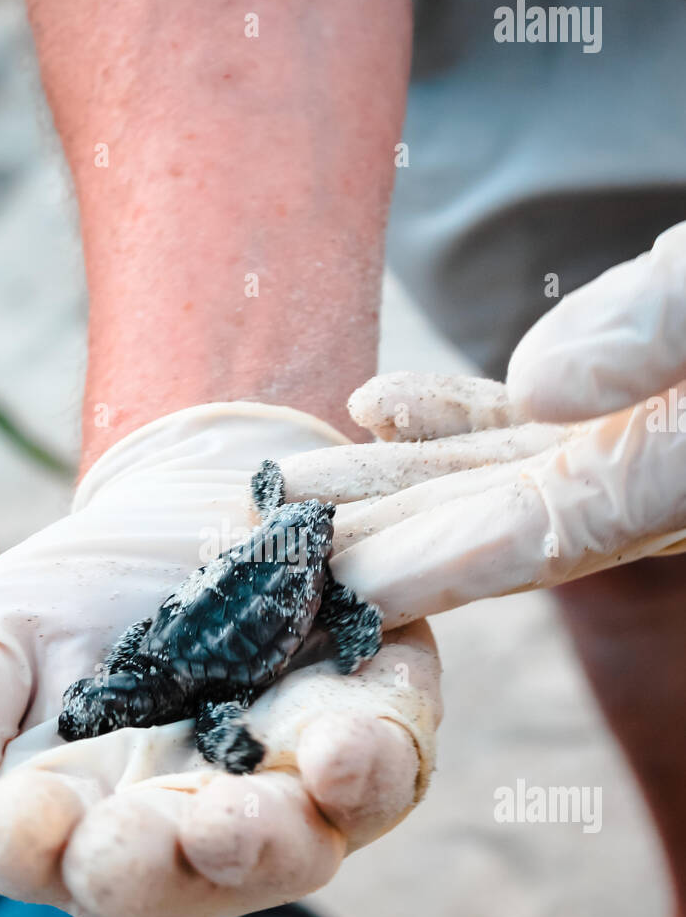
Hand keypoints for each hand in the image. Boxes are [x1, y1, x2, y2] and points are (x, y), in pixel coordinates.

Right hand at [0, 403, 439, 916]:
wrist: (196, 508)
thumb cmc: (83, 595)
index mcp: (80, 820)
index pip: (47, 857)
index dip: (32, 845)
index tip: (18, 814)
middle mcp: (187, 827)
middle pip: (172, 879)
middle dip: (152, 866)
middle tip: (133, 838)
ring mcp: (287, 788)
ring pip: (287, 847)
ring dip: (264, 842)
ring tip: (236, 818)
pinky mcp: (371, 730)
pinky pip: (384, 773)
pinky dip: (368, 769)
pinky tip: (343, 744)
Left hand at [276, 223, 685, 625]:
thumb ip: (664, 326)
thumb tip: (532, 384)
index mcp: (680, 466)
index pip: (539, 535)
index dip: (433, 567)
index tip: (339, 590)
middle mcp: (646, 469)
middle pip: (492, 518)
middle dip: (377, 537)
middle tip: (272, 551)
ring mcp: (630, 435)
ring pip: (494, 471)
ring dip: (389, 475)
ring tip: (288, 485)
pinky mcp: (621, 395)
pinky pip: (520, 422)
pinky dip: (450, 417)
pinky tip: (373, 407)